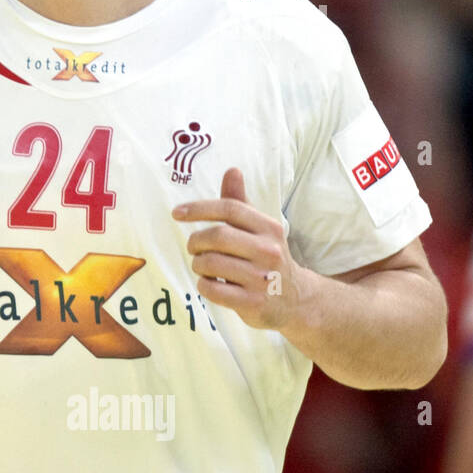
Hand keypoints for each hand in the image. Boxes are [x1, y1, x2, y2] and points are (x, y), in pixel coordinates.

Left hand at [171, 167, 308, 330]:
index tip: (177, 213)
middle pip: (217, 236)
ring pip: (210, 263)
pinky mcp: (253, 302)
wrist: (295, 299)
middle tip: (194, 247)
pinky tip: (211, 283)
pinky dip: (203, 285)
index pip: (229, 209)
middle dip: (196, 241)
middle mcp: (269, 251)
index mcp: (269, 228)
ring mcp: (262, 278)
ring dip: (198, 264)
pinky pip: (212, 289)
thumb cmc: (266, 257)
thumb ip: (240, 202)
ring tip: (204, 266)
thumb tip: (232, 170)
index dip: (199, 208)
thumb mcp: (259, 229)